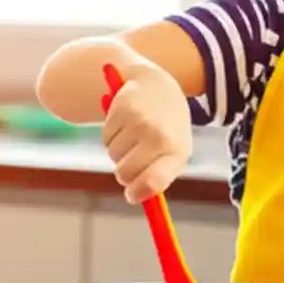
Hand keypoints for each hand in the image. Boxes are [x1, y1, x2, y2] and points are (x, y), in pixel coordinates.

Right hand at [102, 61, 192, 204]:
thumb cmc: (167, 127)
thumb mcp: (173, 151)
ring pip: (113, 155)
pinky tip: (125, 122)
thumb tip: (134, 197)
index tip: (130, 195)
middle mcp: (160, 136)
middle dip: (124, 173)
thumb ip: (158, 176)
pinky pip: (105, 138)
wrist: (160, 85)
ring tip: (134, 134)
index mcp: (177, 151)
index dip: (137, 193)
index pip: (153, 182)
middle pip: (125, 173)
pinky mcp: (123, 109)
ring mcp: (140, 122)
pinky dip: (111, 135)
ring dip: (118, 151)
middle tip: (132, 160)